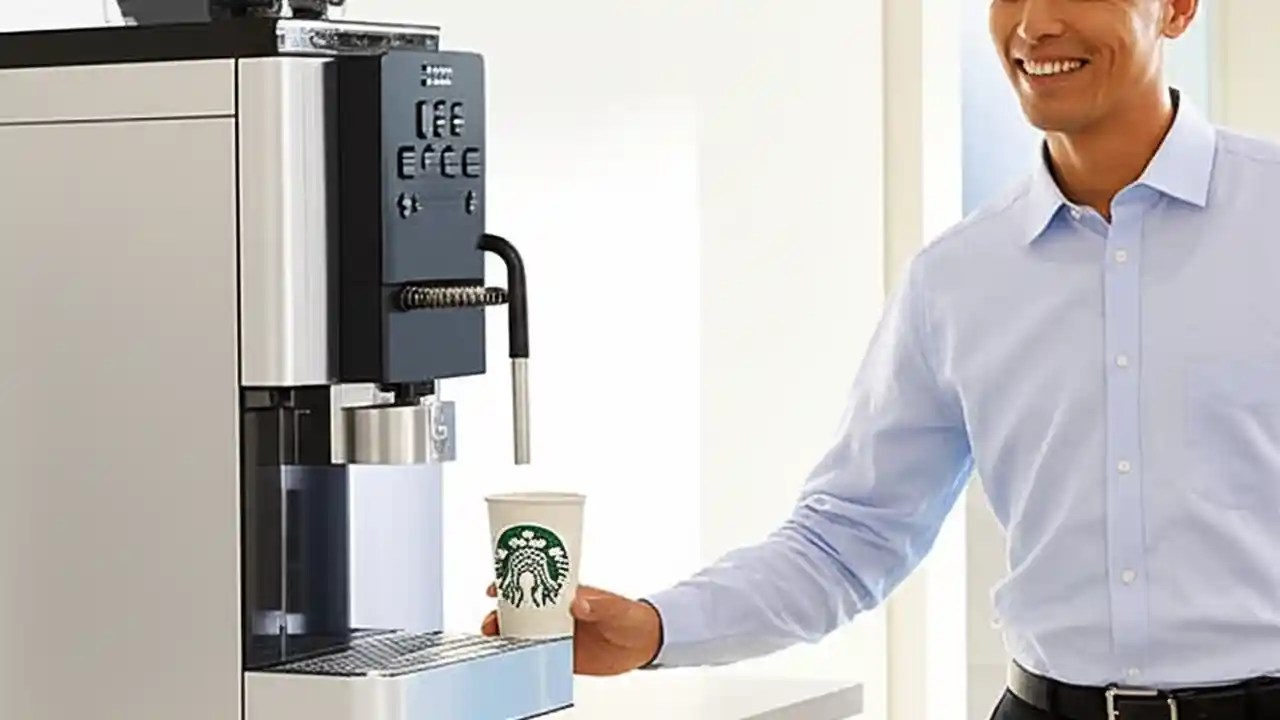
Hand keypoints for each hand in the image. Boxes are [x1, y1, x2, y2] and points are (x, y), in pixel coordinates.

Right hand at [481, 583, 662, 675]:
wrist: (644, 643)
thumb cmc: (631, 617)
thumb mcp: (618, 608)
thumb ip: (599, 605)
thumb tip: (578, 602)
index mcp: (568, 594)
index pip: (536, 582)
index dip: (513, 581)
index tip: (496, 586)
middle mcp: (559, 612)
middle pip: (522, 610)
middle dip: (502, 613)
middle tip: (491, 621)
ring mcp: (559, 634)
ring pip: (525, 633)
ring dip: (508, 635)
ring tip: (496, 641)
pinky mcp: (563, 655)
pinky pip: (538, 655)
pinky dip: (524, 657)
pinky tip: (513, 660)